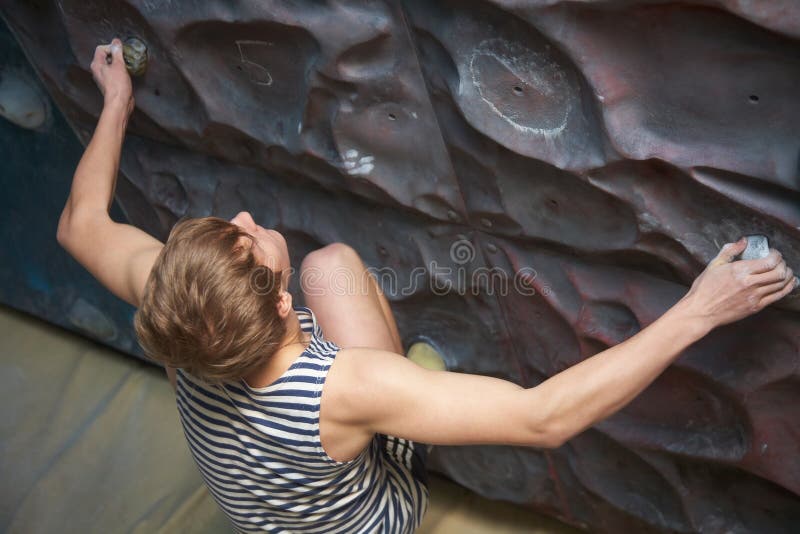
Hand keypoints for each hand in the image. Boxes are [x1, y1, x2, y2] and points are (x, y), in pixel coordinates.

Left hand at [90, 38, 133, 113]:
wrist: (119, 102)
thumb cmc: (117, 85)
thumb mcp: (119, 65)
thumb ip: (117, 52)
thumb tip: (116, 42)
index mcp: (96, 64)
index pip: (101, 48)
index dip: (111, 47)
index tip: (121, 51)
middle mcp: (97, 70)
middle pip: (105, 56)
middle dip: (116, 55)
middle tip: (125, 58)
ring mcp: (103, 77)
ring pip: (110, 65)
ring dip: (119, 63)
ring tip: (126, 66)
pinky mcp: (110, 83)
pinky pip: (114, 72)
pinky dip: (120, 71)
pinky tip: (126, 74)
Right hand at [681, 237, 795, 329]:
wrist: (701, 311)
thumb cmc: (704, 289)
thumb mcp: (714, 265)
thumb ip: (730, 251)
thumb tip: (743, 241)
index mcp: (739, 271)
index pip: (770, 261)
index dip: (777, 255)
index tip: (773, 253)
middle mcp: (749, 283)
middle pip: (779, 272)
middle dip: (784, 264)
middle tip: (780, 262)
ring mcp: (754, 296)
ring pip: (781, 284)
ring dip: (788, 275)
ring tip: (785, 271)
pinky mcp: (756, 307)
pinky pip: (778, 296)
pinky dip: (787, 288)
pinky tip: (787, 283)